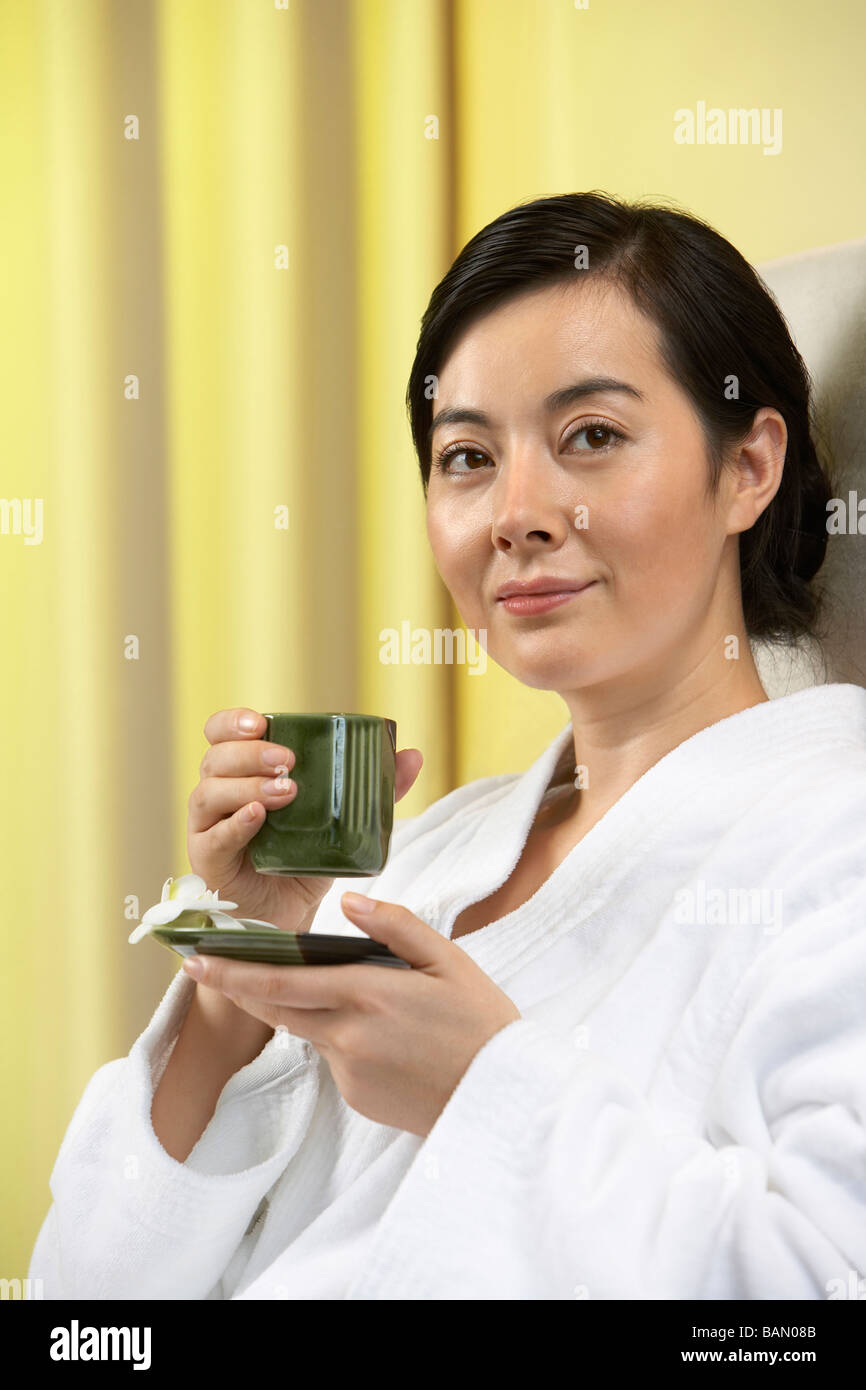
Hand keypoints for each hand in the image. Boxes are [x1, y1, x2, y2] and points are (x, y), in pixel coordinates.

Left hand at [181, 892, 521, 1136]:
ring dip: (311, 1010)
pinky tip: (391, 1040)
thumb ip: (396, 925)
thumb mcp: (447, 960)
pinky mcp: (355, 1098)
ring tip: (366, 1003)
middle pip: (276, 1008)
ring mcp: (349, 1072)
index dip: (234, 971)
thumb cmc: (480, 1020)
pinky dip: (346, 1040)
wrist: (502, 1095)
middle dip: (236, 986)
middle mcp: (348, 1035)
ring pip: (310, 1031)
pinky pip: (336, 1059)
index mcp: (368, 993)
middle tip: (200, 966)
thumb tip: (351, 899)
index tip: (196, 959)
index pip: (281, 981)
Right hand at [187, 707, 422, 933]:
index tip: (261, 722)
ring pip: (210, 793)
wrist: (292, 913)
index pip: (221, 733)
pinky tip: (257, 816)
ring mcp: (208, 828)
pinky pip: (214, 838)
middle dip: (250, 753)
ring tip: (286, 791)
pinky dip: (235, 824)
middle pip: (215, 758)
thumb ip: (376, 787)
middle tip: (288, 759)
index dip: (234, 722)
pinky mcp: (208, 861)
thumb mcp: (343, 818)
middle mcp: (218, 795)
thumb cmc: (308, 858)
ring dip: (247, 785)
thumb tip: (413, 756)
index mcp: (242, 773)